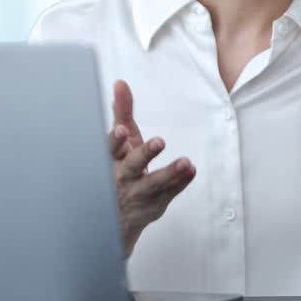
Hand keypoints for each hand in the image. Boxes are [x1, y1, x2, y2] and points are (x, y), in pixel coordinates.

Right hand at [107, 80, 195, 257]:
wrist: (114, 217)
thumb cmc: (118, 167)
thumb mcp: (119, 142)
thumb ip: (121, 113)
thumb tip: (120, 83)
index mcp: (110, 160)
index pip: (109, 149)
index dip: (115, 140)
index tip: (121, 131)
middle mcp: (122, 178)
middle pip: (133, 166)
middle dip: (144, 154)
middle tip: (159, 141)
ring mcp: (139, 193)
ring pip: (154, 184)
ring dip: (170, 172)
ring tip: (185, 161)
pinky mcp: (155, 204)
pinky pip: (169, 193)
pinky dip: (180, 182)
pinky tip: (191, 170)